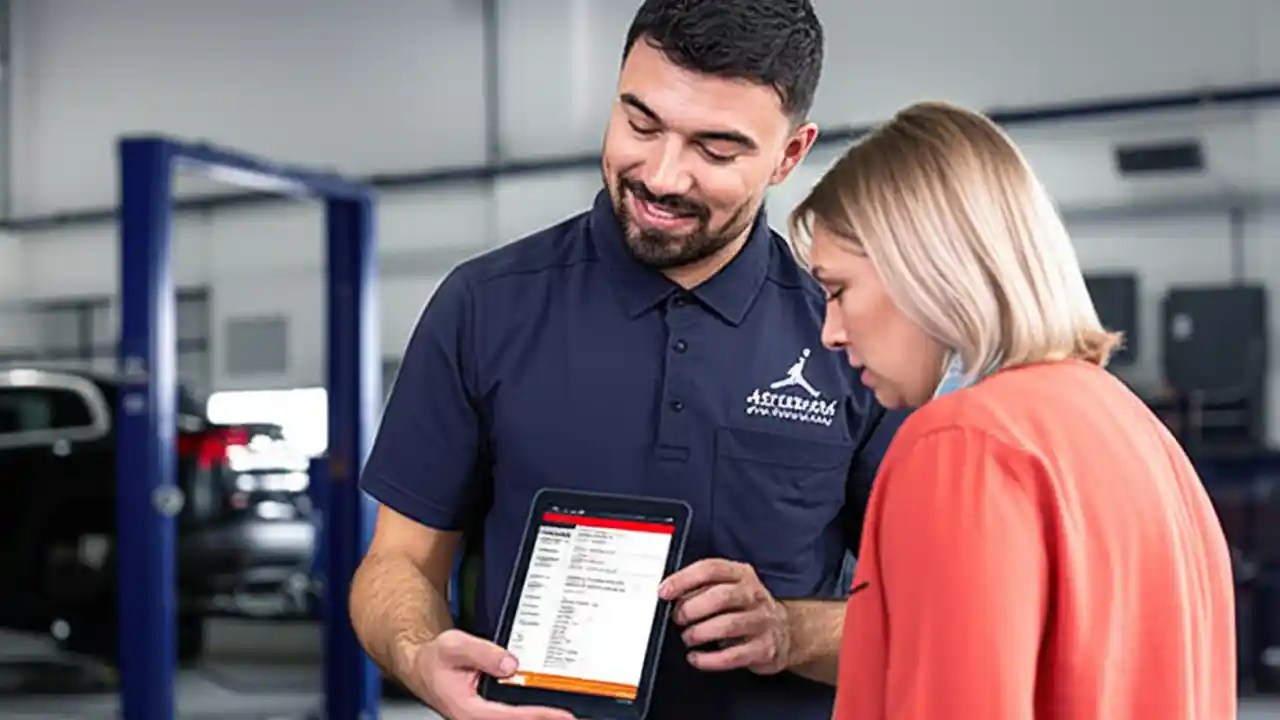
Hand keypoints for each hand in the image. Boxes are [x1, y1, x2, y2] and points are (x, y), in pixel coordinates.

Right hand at [406, 629, 576, 719]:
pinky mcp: (489, 714)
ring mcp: (484, 718)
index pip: (508, 717)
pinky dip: (533, 714)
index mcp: (467, 710)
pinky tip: (549, 712)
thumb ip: (483, 653)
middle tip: (574, 717)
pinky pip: (513, 717)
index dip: (537, 716)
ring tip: (566, 716)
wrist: (422, 666)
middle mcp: (477, 719)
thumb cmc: (435, 659)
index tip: (561, 715)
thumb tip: (511, 663)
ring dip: (540, 718)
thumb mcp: (455, 646)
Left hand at [659, 558, 790, 674]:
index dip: (684, 579)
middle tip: (678, 618)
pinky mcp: (764, 648)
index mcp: (741, 574)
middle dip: (693, 608)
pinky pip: (733, 656)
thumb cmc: (747, 608)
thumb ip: (703, 588)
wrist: (787, 631)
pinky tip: (696, 658)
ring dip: (700, 633)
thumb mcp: (730, 588)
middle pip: (721, 596)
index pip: (711, 569)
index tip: (665, 591)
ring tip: (688, 638)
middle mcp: (754, 595)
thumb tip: (672, 596)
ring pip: (728, 625)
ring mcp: (762, 622)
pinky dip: (709, 659)